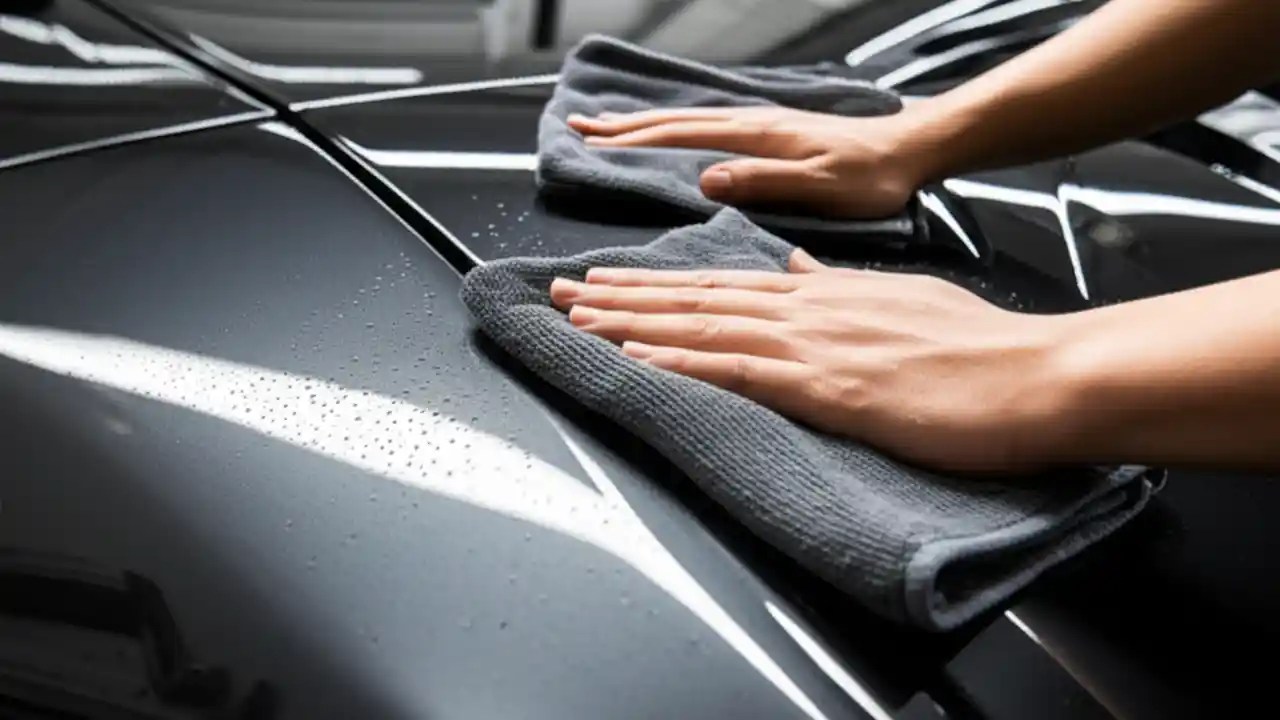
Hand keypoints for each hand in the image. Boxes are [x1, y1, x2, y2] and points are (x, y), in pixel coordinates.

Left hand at [549, 251, 1076, 472]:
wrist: (1037, 375)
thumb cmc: (982, 349)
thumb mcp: (906, 301)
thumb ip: (843, 287)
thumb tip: (797, 270)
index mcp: (826, 294)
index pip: (725, 286)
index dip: (662, 285)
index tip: (615, 283)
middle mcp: (809, 310)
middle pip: (697, 299)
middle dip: (624, 295)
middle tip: (565, 291)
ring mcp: (816, 346)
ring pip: (704, 326)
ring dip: (633, 322)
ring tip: (577, 318)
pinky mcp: (830, 389)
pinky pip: (739, 370)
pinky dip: (681, 360)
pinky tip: (638, 355)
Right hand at [568, 107, 929, 218]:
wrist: (909, 151)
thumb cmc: (870, 175)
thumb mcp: (819, 184)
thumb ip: (762, 180)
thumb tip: (704, 180)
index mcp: (757, 136)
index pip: (681, 136)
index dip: (633, 140)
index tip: (592, 142)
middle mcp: (752, 123)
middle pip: (674, 122)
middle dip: (624, 126)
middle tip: (577, 127)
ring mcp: (759, 125)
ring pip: (688, 121)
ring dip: (644, 124)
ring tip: (607, 127)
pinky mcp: (769, 134)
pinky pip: (707, 127)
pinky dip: (675, 129)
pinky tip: (667, 135)